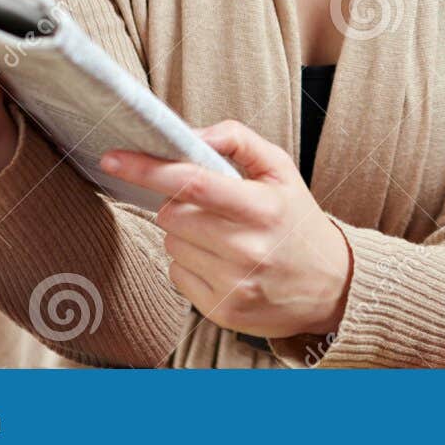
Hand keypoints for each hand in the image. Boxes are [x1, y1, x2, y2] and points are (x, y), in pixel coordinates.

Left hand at [100, 120, 353, 339]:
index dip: (149, 169)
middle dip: (177, 203)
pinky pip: (176, 274)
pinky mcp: (221, 310)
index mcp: (264, 207)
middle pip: (173, 215)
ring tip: (221, 235)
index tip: (113, 157)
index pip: (194, 183)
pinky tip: (220, 261)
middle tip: (206, 205)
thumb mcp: (281, 170)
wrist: (331, 286)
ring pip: (171, 244)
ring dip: (184, 233)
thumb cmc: (296, 219)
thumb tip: (192, 134)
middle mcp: (249, 249)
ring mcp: (234, 284)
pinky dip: (188, 262)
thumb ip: (238, 140)